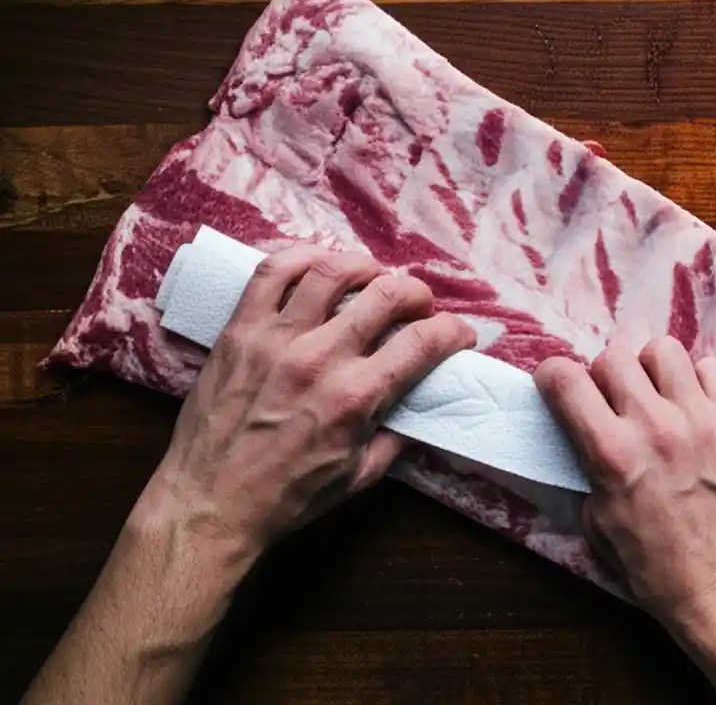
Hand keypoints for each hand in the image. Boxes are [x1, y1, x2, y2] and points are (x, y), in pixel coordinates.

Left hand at [138, 247, 475, 555]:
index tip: (459, 333)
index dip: (453, 330)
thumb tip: (424, 404)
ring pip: (331, 271)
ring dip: (366, 267)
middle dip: (417, 293)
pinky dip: (303, 257)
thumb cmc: (288, 496)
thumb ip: (397, 436)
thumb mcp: (360, 476)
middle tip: (420, 305)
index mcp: (356, 397)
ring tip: (374, 278)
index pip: (422, 343)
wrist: (210, 503)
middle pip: (386, 295)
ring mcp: (276, 338)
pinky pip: (271, 272)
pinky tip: (319, 265)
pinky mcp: (240, 330)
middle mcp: (320, 358)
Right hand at [533, 336, 715, 628]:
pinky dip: (698, 381)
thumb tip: (585, 434)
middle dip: (604, 377)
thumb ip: (588, 469)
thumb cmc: (655, 568)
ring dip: (651, 371)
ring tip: (657, 399)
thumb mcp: (597, 524)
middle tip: (613, 404)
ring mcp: (700, 419)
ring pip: (663, 351)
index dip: (553, 376)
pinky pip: (712, 368)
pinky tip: (694, 408)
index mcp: (611, 454)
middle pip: (613, 356)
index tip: (558, 387)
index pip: (565, 378)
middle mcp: (654, 426)